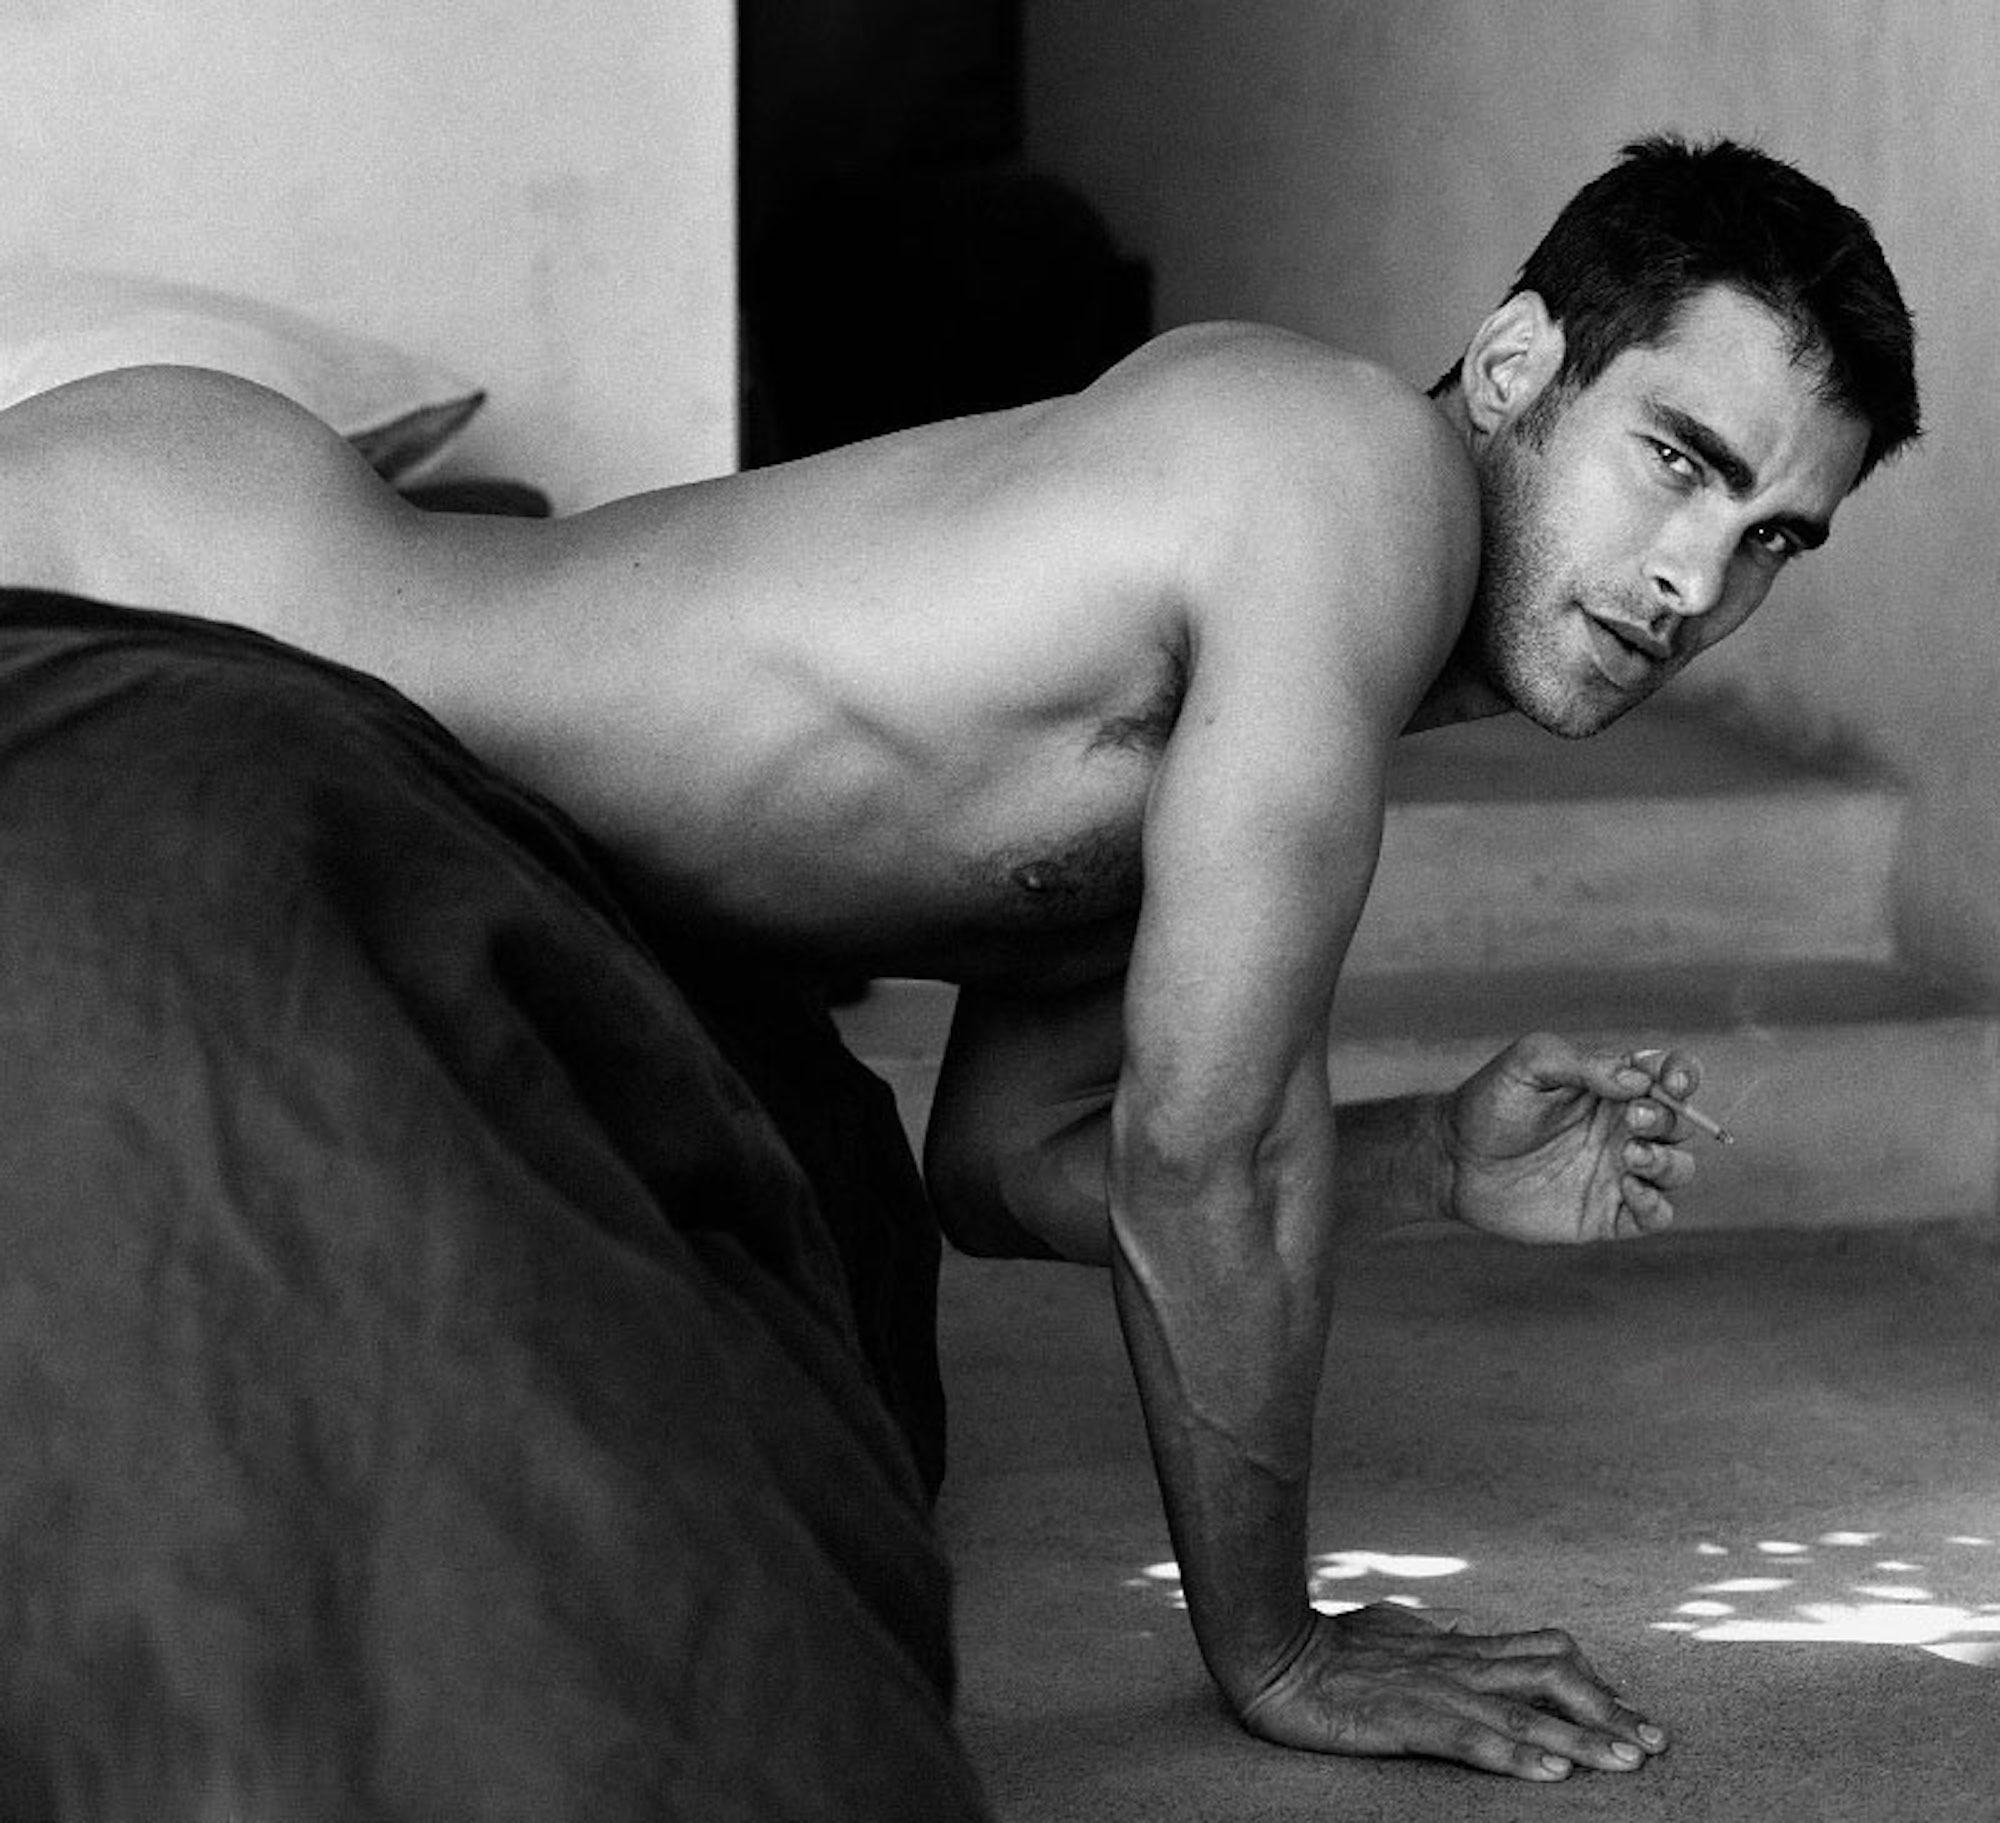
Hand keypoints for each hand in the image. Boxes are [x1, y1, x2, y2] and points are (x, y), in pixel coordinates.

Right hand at [1237, 1602, 1667, 1778]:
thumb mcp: (1389, 1632)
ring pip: (1523, 1710)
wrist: (1273, 1653)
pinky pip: (1472, 1739)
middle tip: (1655, 1743)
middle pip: (1552, 1676)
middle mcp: (1456, 1663)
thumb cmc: (1327, 1647)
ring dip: (1581, 1737)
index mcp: (1455, 1647)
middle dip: (1608, 1710)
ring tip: (1627, 1761)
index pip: (1542, 1654)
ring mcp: (1434, 1690)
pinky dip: (1516, 1756)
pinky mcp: (1407, 1719)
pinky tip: (1550, 1774)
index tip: (1632, 1712)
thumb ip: (1427, 1632)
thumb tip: (1453, 1625)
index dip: (1594, 1681)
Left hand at [1438, 1032, 1702, 1243]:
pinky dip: (1656, 1204)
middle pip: (1682, 1123)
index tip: (1673, 1082)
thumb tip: (1638, 1079)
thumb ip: (1584, 1062)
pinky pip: (1656, 1215)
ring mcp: (1619, 1171)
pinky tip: (1628, 1188)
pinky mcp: (1607, 1213)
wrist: (1453, 1158)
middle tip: (1635, 1118)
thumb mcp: (1530, 1063)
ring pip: (1678, 1169)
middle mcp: (1625, 1128)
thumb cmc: (1490, 1102)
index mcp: (1614, 1087)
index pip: (1672, 1077)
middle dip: (1672, 1119)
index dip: (1684, 1076)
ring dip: (1668, 1161)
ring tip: (1630, 1153)